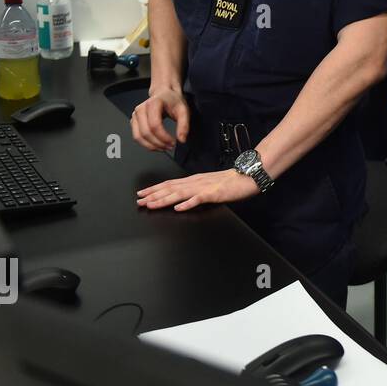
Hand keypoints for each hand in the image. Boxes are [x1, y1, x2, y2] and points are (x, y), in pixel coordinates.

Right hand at [131, 87, 190, 151]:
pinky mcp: (134, 121)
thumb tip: (181, 140)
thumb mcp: (184, 110)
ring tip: (164, 148)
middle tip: (170, 147)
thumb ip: (184, 125)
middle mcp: (141, 109)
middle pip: (146, 132)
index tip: (173, 142)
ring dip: (151, 146)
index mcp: (153, 104)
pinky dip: (146, 144)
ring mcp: (135, 115)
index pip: (155, 125)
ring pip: (139, 136)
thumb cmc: (173, 101)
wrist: (164, 93)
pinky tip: (157, 145)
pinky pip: (137, 136)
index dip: (164, 137)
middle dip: (158, 143)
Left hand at [136, 169, 258, 211]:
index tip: (142, 194)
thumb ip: (196, 189)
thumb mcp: (209, 184)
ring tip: (151, 204)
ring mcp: (204, 187)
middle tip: (139, 201)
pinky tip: (179, 208)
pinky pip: (198, 199)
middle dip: (153, 195)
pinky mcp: (214, 193)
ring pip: (179, 194)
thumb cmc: (231, 181)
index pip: (170, 184)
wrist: (247, 177)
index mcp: (194, 180)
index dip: (154, 189)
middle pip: (170, 189)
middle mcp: (195, 182)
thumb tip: (183, 197)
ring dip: (164, 199)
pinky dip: (187, 203)